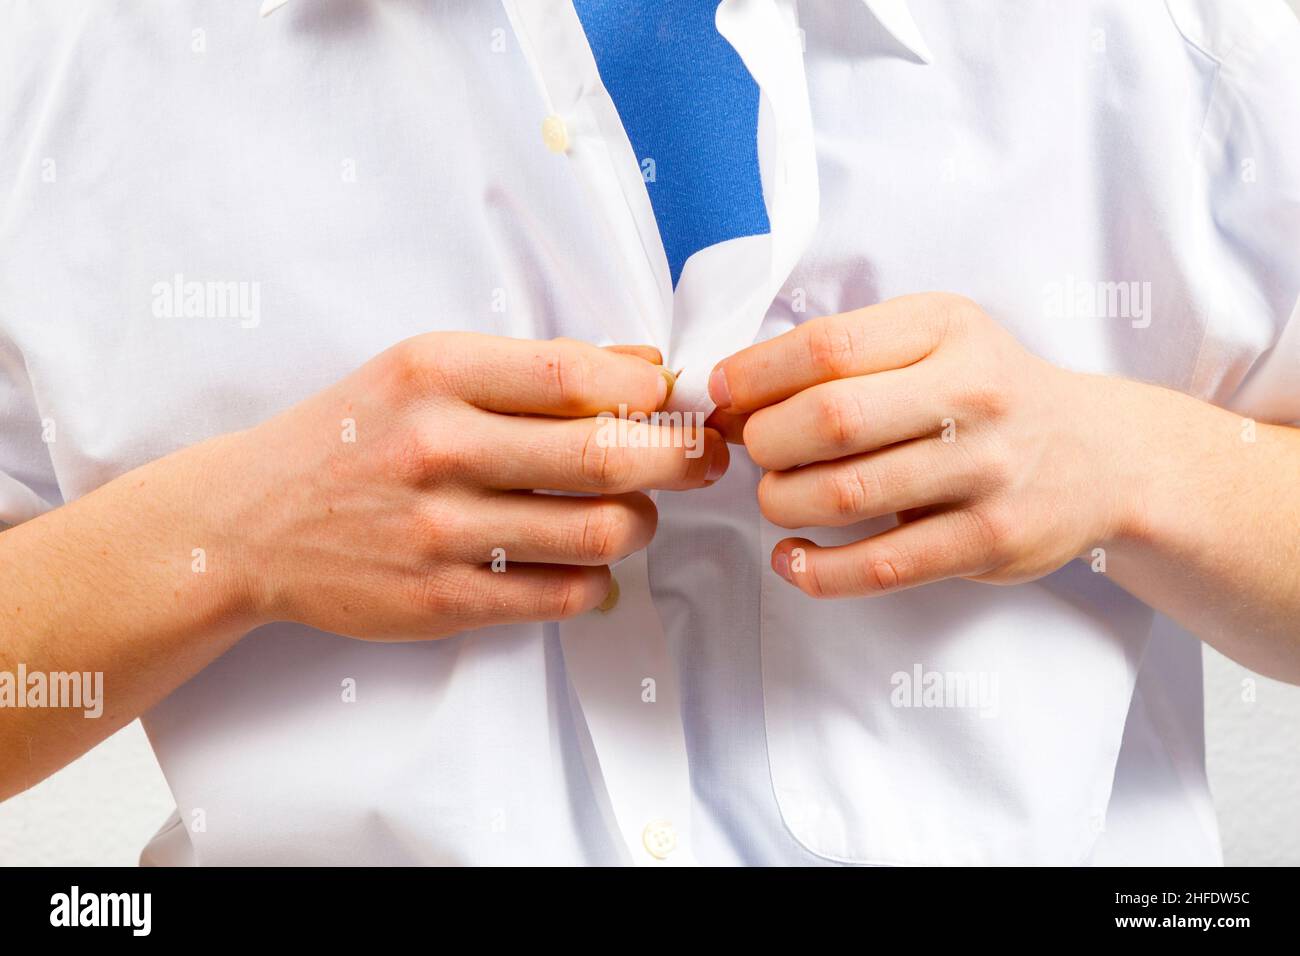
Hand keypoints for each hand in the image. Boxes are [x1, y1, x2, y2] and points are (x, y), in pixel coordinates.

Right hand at [224, 334, 726, 637]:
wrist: (252, 521)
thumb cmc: (353, 435)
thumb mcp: (422, 370)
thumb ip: (531, 367)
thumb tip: (642, 361)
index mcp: (438, 372)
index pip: (580, 374)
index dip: (652, 388)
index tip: (674, 398)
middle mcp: (439, 447)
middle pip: (607, 456)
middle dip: (681, 457)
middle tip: (703, 458)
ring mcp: (439, 531)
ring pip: (598, 532)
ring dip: (640, 523)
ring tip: (633, 513)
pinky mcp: (440, 600)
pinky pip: (560, 596)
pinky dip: (597, 582)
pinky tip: (589, 566)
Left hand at [708, 293, 1142, 597]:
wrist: (1100, 456)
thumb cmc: (989, 393)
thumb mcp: (935, 339)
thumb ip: (848, 356)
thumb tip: (734, 392)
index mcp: (945, 328)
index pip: (827, 345)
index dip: (756, 373)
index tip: (722, 393)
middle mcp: (972, 393)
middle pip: (831, 419)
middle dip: (766, 441)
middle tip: (756, 451)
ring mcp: (985, 471)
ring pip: (847, 494)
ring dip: (784, 501)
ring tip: (778, 498)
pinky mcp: (988, 540)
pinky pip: (881, 565)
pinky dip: (818, 570)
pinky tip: (793, 559)